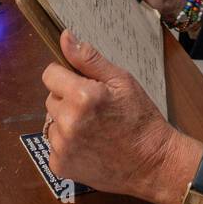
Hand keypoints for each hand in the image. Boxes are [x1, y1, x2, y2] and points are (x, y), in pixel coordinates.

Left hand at [43, 30, 202, 203]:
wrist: (152, 163)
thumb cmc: (141, 119)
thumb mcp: (121, 81)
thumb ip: (88, 59)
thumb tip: (65, 37)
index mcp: (81, 96)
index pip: (50, 74)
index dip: (67, 76)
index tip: (83, 85)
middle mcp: (67, 122)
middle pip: (51, 98)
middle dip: (68, 100)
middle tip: (95, 109)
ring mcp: (62, 147)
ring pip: (52, 122)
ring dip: (66, 122)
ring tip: (94, 129)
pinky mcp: (60, 166)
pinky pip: (54, 145)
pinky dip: (68, 145)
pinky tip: (90, 145)